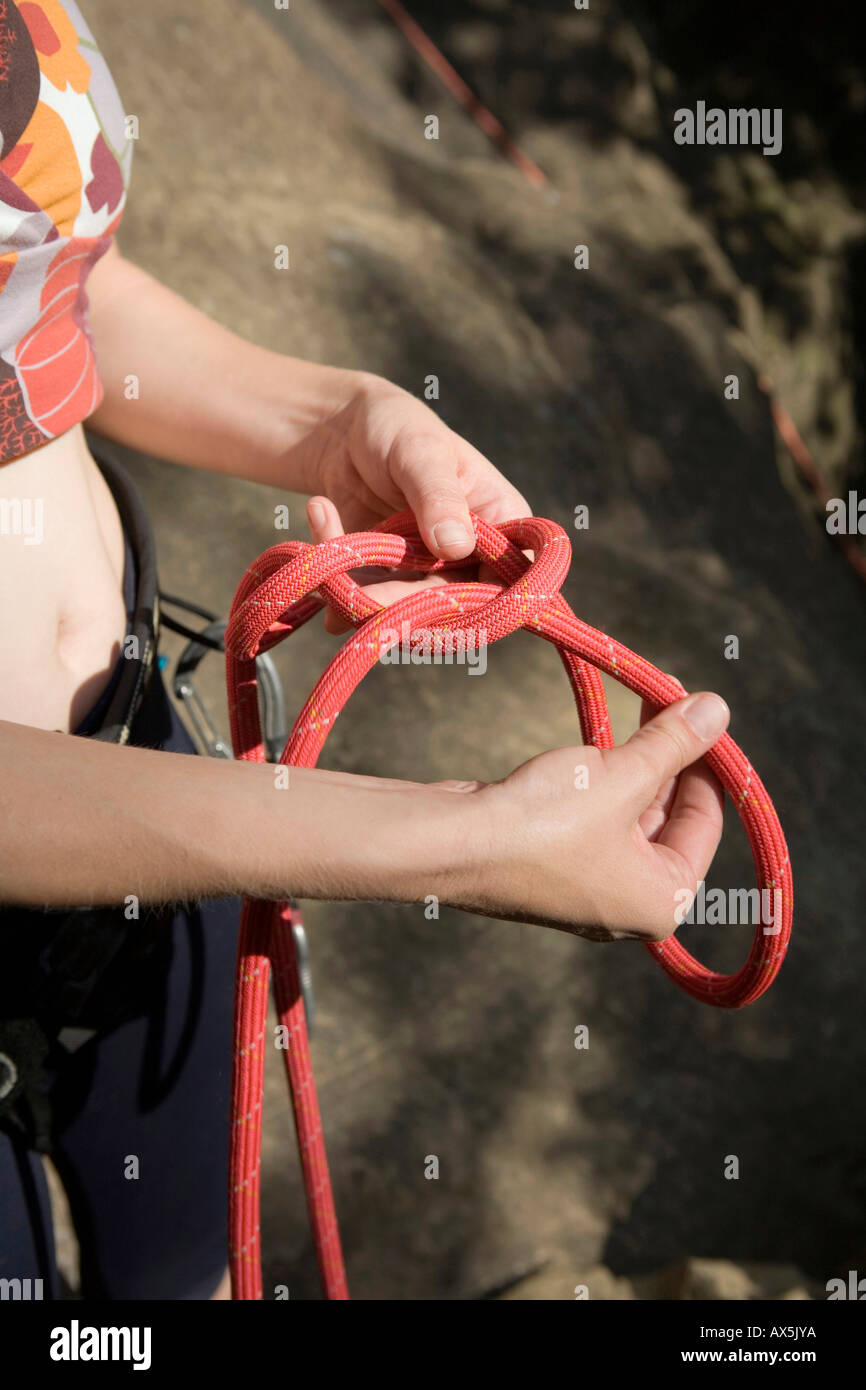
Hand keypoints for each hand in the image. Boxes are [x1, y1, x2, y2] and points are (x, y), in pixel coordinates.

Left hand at [301, 373, 529, 631]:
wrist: (340, 433)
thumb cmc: (397, 427)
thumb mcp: (421, 451)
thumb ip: (439, 496)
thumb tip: (456, 546)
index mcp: (503, 523)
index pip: (511, 578)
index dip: (483, 600)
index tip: (434, 600)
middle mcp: (472, 558)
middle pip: (452, 607)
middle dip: (401, 604)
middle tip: (355, 591)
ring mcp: (428, 575)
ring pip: (405, 613)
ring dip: (362, 597)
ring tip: (325, 559)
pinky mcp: (386, 581)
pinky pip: (366, 598)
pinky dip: (336, 579)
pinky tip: (320, 520)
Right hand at [440, 692, 728, 941]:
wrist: (449, 844)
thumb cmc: (545, 823)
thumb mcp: (623, 775)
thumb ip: (674, 743)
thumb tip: (720, 707)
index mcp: (661, 901)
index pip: (706, 822)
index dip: (707, 761)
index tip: (697, 711)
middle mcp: (627, 904)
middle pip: (667, 819)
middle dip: (667, 758)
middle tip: (666, 699)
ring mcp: (584, 889)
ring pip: (626, 816)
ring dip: (632, 764)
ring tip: (635, 710)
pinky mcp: (547, 868)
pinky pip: (590, 820)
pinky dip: (598, 781)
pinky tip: (593, 744)